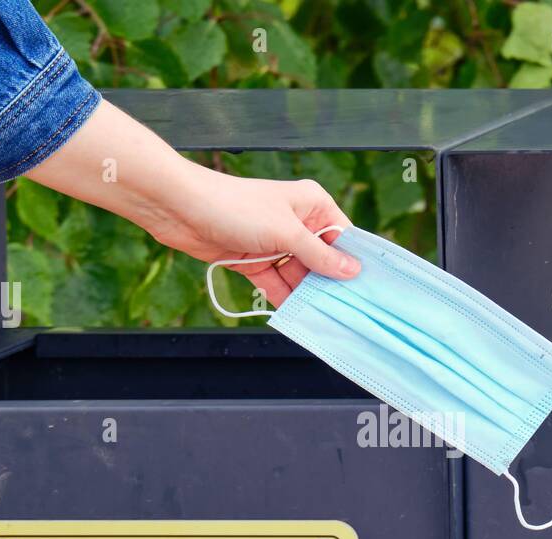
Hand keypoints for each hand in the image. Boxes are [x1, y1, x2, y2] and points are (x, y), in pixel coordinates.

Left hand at [27, 99, 359, 305]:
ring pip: (300, 275)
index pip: (344, 236)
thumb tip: (351, 270)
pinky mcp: (254, 260)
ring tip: (327, 320)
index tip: (372, 289)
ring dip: (309, 296)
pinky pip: (277, 284)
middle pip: (323, 260)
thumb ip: (318, 255)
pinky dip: (286, 298)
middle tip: (352, 313)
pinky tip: (299, 317)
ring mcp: (275, 244)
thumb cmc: (233, 207)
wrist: (180, 209)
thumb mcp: (284, 233)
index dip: (356, 262)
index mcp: (312, 205)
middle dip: (332, 285)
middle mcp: (296, 223)